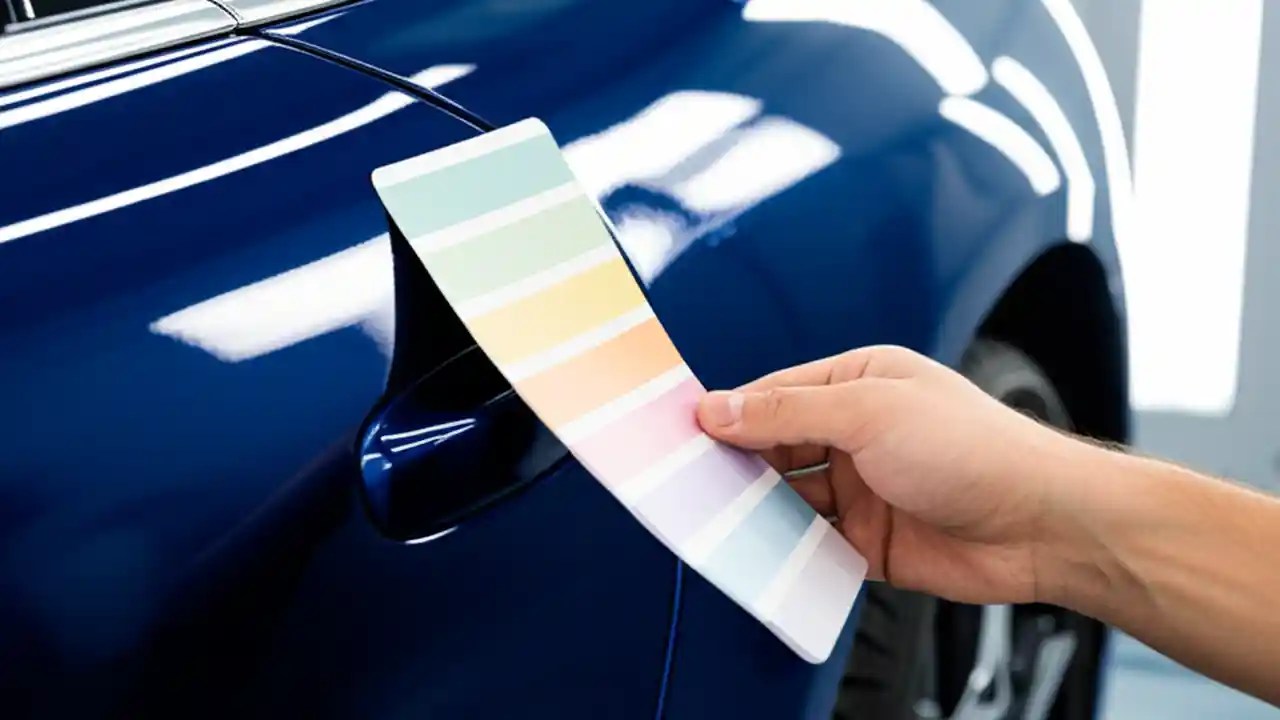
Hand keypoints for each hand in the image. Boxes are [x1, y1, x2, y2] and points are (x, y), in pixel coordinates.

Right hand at [696, 345, 1081, 604]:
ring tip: (720, 521)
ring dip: (758, 510)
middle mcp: (858, 434)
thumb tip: (718, 407)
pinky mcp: (869, 542)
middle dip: (737, 464)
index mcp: (860, 383)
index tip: (683, 434)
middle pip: (775, 448)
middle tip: (692, 483)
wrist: (1043, 525)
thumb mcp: (869, 412)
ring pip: (787, 499)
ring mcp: (863, 489)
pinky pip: (811, 546)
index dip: (730, 413)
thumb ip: (787, 413)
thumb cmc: (974, 448)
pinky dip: (786, 552)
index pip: (775, 394)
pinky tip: (763, 555)